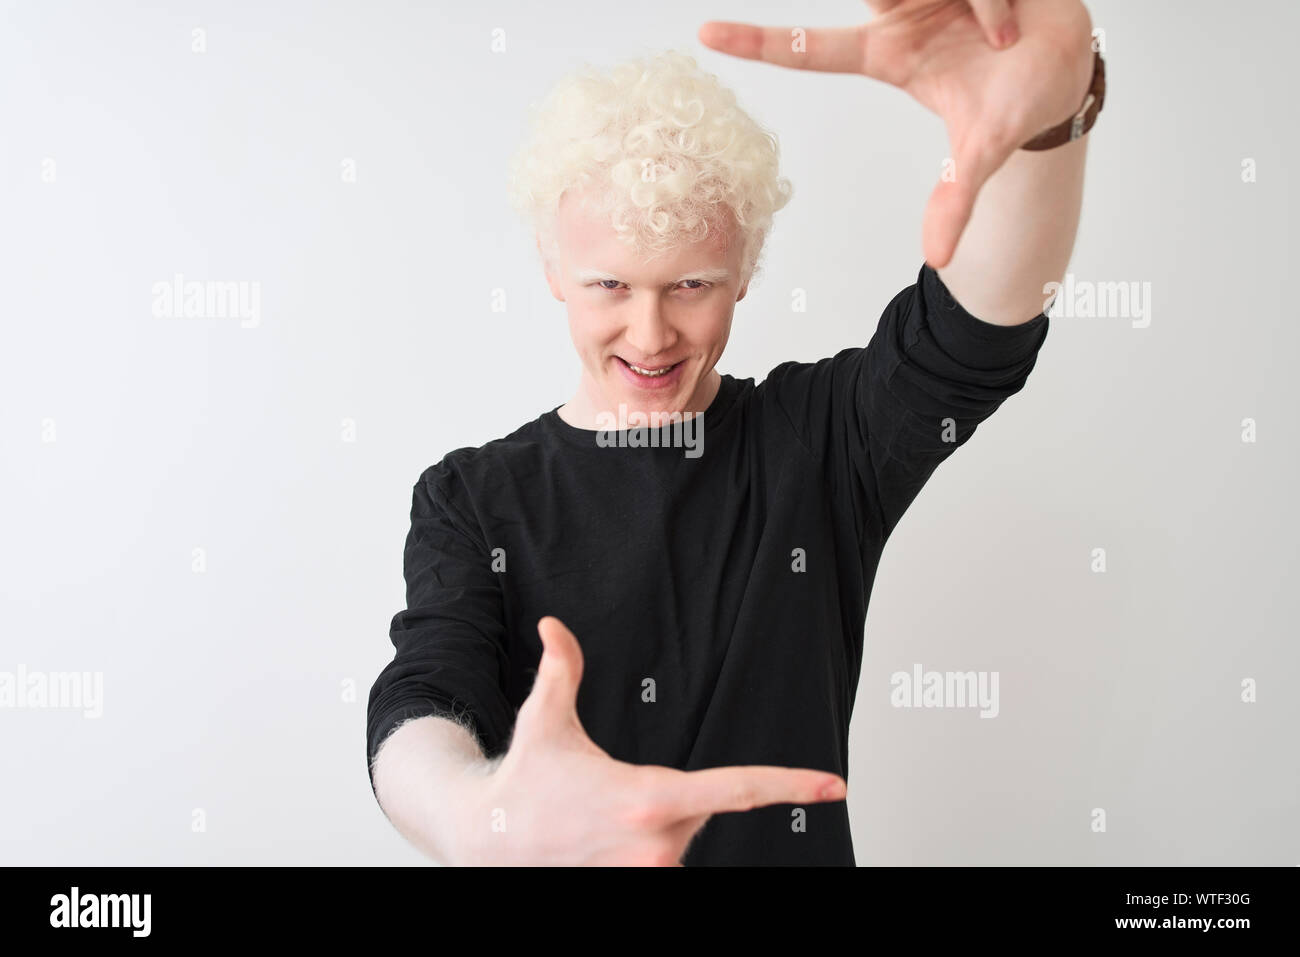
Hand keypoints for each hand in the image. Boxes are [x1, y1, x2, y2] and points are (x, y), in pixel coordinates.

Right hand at [448, 616, 846, 865]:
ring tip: (597, 823)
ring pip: (678, 843)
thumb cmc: (523, 781)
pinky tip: (600, 845)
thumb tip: (554, 624)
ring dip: (653, 828)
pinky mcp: (633, 894)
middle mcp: (656, 846)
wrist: (486, 843)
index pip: (736, 788)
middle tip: (609, 794)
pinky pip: (663, 866)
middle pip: (698, 814)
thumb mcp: (542, 718)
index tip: (832, 785)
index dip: (789, 784)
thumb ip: (561, 668)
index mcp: (648, 798)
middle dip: (667, 799)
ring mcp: (646, 877)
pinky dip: (643, 850)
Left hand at [699, 0, 1094, 266]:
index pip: (808, 49)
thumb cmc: (1015, 99)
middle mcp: (899, 10)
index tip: (706, 33)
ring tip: (1002, 36)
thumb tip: (939, 259)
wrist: (1069, 60)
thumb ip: (956, 197)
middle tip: (913, 10)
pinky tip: (1013, 19)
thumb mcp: (982, 149)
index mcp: (889, 55)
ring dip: (973, 8)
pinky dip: (995, 2)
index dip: (760, 42)